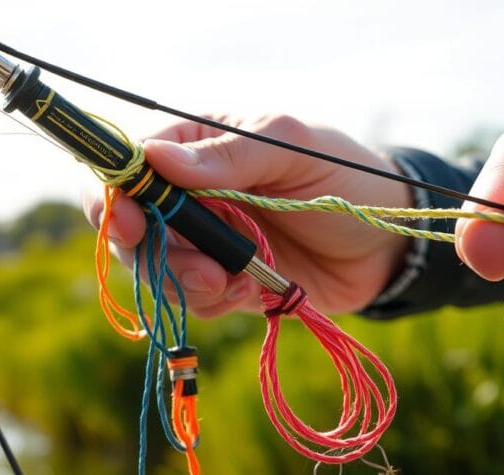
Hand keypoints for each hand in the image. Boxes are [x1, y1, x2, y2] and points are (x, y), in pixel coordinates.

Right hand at [83, 115, 409, 316]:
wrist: (386, 242)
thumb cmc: (343, 176)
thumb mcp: (293, 151)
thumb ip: (229, 155)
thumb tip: (155, 158)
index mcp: (198, 144)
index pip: (130, 166)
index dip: (117, 195)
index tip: (132, 224)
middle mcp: (191, 193)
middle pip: (133, 226)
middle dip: (157, 254)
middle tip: (202, 269)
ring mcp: (207, 240)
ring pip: (157, 269)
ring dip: (188, 283)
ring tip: (237, 281)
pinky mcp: (225, 281)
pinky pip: (193, 299)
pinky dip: (214, 301)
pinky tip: (252, 289)